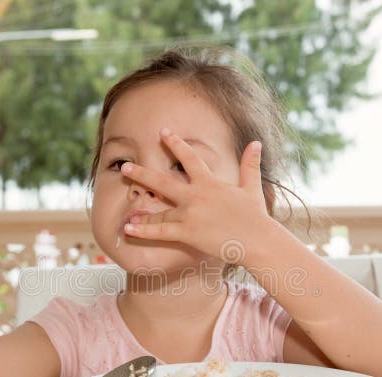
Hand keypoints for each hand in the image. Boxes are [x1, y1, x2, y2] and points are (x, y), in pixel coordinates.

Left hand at [120, 128, 272, 263]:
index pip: (189, 158)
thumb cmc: (256, 217)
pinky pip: (161, 231)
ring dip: (140, 208)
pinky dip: (144, 231)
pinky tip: (128, 228)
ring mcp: (191, 214)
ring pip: (159, 209)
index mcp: (210, 183)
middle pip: (163, 181)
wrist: (258, 240)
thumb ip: (250, 165)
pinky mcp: (188, 232)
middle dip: (143, 173)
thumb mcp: (252, 188)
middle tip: (125, 166)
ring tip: (124, 207)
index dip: (175, 143)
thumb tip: (257, 143)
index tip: (162, 131)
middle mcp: (197, 195)